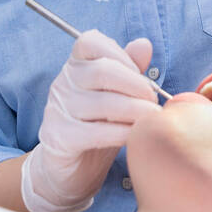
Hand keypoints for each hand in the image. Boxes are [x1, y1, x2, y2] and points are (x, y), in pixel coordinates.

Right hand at [21, 30, 158, 211]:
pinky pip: (96, 132)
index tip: (140, 75)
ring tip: (151, 120)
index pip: (90, 41)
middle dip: (137, 85)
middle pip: (102, 71)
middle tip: (154, 102)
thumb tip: (143, 44)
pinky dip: (122, 133)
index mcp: (75, 66)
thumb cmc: (98, 125)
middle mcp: (62, 83)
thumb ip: (129, 69)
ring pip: (103, 103)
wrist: (70, 170)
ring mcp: (58, 110)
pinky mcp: (59, 138)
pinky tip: (134, 137)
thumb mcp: (115, 94)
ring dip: (135, 111)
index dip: (121, 55)